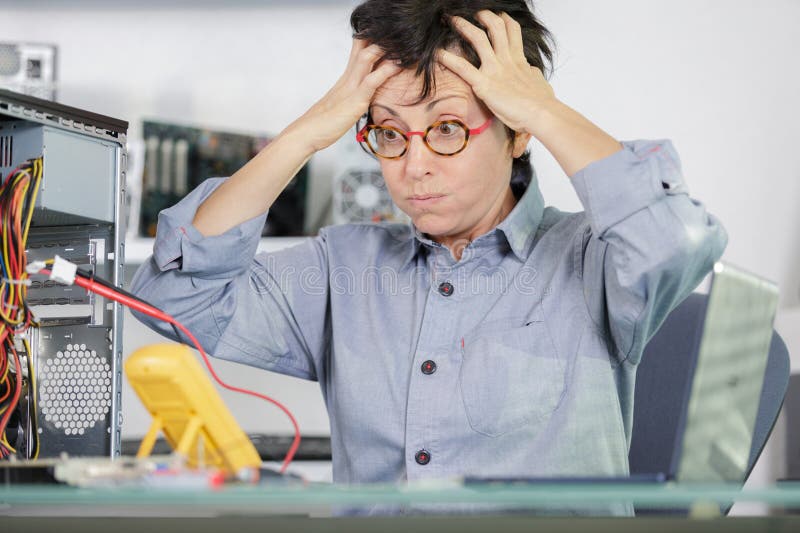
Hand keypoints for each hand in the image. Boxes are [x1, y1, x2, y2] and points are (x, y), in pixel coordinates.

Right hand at [288, 39, 402, 153]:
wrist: (308, 133)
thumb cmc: (324, 123)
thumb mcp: (343, 105)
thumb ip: (354, 96)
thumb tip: (365, 96)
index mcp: (346, 78)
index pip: (359, 49)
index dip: (372, 39)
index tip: (389, 36)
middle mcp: (348, 78)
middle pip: (363, 46)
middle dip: (380, 38)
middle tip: (398, 34)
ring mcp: (351, 88)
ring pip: (367, 58)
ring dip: (384, 49)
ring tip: (403, 42)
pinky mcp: (355, 101)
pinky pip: (371, 81)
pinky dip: (385, 71)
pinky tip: (397, 65)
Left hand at [437, 11, 556, 135]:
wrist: (541, 114)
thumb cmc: (542, 103)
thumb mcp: (539, 83)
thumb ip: (532, 74)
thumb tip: (531, 71)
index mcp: (519, 60)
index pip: (512, 31)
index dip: (504, 20)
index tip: (498, 16)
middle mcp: (506, 60)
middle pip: (495, 28)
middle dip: (484, 17)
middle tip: (474, 14)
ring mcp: (495, 70)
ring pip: (478, 38)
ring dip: (464, 27)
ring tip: (453, 20)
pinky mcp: (484, 84)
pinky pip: (463, 68)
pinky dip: (448, 59)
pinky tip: (437, 54)